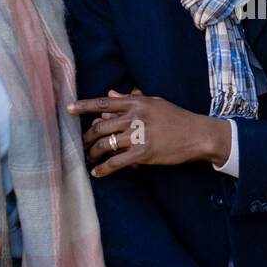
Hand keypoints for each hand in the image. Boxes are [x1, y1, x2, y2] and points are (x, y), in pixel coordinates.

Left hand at [67, 89, 230, 177]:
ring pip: (106, 144)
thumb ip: (131, 99)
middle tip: (83, 144)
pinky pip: (117, 162)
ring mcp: (140, 135)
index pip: (104, 102)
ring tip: (90, 158)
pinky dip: (104, 169)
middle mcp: (136, 116)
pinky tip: (97, 173)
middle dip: (87, 137)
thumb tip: (111, 93)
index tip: (68, 109)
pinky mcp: (145, 153)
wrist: (198, 134)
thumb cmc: (177, 118)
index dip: (84, 106)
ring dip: (94, 153)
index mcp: (137, 102)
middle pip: (100, 126)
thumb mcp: (155, 103)